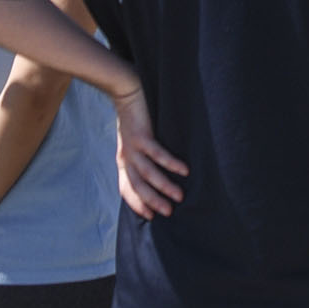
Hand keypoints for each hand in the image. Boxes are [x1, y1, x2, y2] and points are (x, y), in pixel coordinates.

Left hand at [107, 85, 187, 219]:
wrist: (124, 90)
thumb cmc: (134, 116)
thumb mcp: (133, 141)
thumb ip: (141, 156)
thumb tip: (157, 172)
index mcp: (124, 160)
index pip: (127, 188)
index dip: (137, 203)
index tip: (150, 216)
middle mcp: (127, 157)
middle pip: (138, 185)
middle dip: (153, 201)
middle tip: (169, 213)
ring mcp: (133, 147)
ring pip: (147, 173)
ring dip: (163, 186)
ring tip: (179, 196)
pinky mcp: (141, 135)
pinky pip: (157, 154)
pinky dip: (170, 163)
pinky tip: (184, 171)